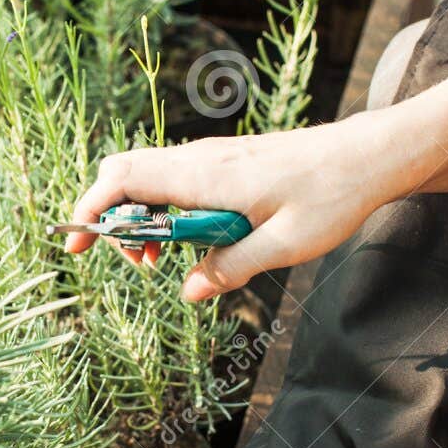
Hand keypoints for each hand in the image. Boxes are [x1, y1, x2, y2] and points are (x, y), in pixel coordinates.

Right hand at [66, 112, 401, 300]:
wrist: (369, 156)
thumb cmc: (333, 196)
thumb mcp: (285, 245)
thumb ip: (231, 267)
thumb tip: (188, 291)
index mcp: (207, 177)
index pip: (124, 179)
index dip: (91, 209)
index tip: (78, 246)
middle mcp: (202, 159)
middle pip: (124, 172)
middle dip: (109, 216)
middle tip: (132, 264)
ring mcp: (211, 157)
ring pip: (146, 174)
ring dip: (138, 216)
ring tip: (158, 262)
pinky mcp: (225, 162)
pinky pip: (172, 177)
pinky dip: (161, 207)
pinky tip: (187, 240)